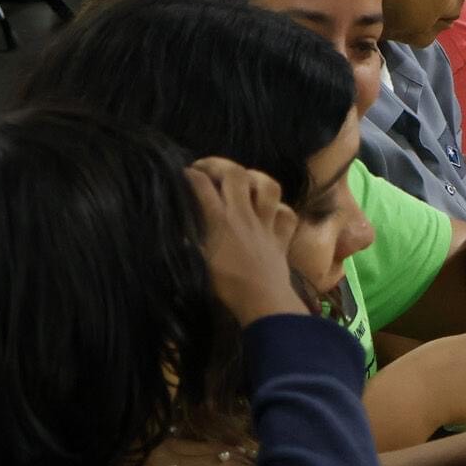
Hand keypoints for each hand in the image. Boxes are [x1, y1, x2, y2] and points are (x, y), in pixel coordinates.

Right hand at [185, 157, 303, 324]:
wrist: (263, 301)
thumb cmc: (225, 286)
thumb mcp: (197, 263)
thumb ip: (188, 242)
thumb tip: (177, 228)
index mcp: (219, 221)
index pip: (202, 187)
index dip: (191, 175)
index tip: (182, 173)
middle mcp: (244, 215)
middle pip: (236, 175)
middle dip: (218, 164)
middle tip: (205, 167)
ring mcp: (267, 223)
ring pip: (269, 186)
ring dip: (255, 178)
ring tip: (242, 179)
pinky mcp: (282, 235)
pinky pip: (287, 213)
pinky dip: (280, 209)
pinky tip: (270, 211)